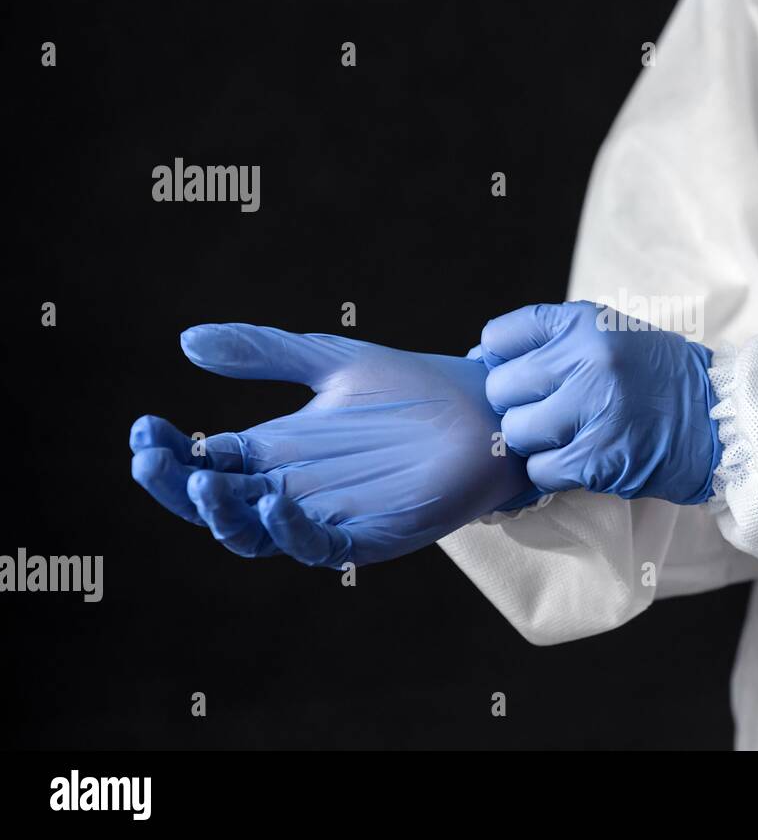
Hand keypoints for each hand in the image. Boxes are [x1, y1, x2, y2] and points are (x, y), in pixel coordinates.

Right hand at [130, 324, 536, 566]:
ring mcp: (328, 518)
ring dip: (225, 515)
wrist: (485, 409)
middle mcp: (292, 490)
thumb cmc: (413, 387)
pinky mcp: (369, 538)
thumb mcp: (330, 360)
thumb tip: (188, 339)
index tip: (143, 427)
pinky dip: (291, 531)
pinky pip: (319, 548)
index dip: (170, 452)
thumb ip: (265, 351)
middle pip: (217, 505)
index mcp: (277, 452)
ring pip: (256, 536)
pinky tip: (276, 502)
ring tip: (207, 482)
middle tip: (151, 459)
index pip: (206, 461)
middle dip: (178, 487)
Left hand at [480, 301, 720, 503]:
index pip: (500, 336)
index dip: (498, 361)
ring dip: (536, 444)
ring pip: (517, 432)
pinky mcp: (598, 456)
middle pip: (501, 389)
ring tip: (569, 439)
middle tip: (549, 414)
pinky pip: (540, 470)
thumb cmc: (662, 379)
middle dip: (518, 406)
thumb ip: (556, 345)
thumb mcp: (613, 337)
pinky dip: (553, 472)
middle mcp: (587, 358)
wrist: (722, 419)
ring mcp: (593, 407)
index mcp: (585, 323)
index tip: (516, 377)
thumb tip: (481, 361)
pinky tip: (582, 461)